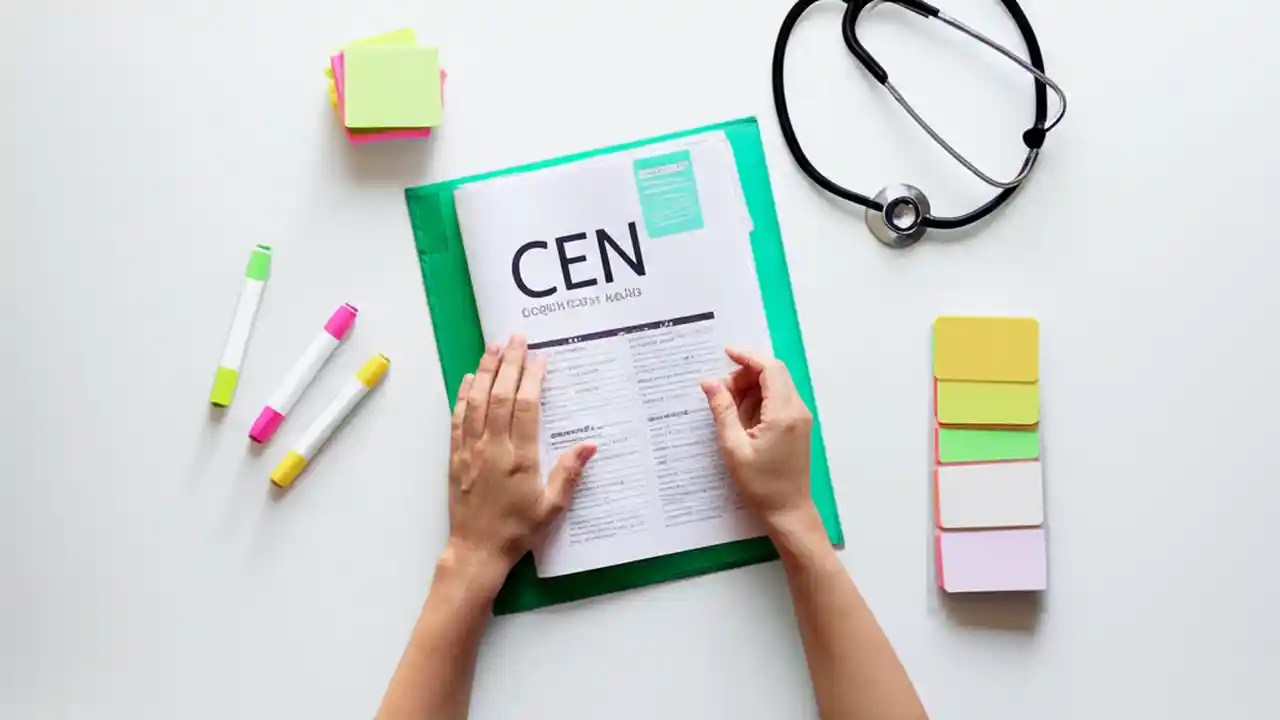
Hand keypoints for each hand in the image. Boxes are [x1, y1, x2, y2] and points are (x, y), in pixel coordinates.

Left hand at [446, 335, 596, 575]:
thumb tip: (590, 445)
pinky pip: (458, 418)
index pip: (525, 408)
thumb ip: (569, 473)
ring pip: (476, 401)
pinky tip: (469, 378)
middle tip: (517, 338)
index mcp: (519, 458)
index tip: (540, 358)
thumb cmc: (517, 530)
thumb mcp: (552, 507)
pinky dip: (463, 395)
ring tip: (494, 347)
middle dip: (510, 363)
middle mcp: (492, 448)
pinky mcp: (455, 456)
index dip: (532, 379)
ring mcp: (470, 450)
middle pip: (500, 396)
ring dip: (486, 371)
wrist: (476, 551)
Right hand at [701, 348, 814, 531]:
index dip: (748, 356)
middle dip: (745, 374)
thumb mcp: (734, 447)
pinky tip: (742, 416)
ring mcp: (801, 417)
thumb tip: (710, 383)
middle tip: (721, 392)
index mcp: (784, 413)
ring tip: (728, 408)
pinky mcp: (798, 425)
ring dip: (751, 388)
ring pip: (776, 385)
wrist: (788, 510)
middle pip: (773, 373)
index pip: (770, 368)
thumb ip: (722, 411)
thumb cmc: (761, 484)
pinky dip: (759, 400)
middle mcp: (797, 410)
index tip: (726, 353)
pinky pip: (778, 400)